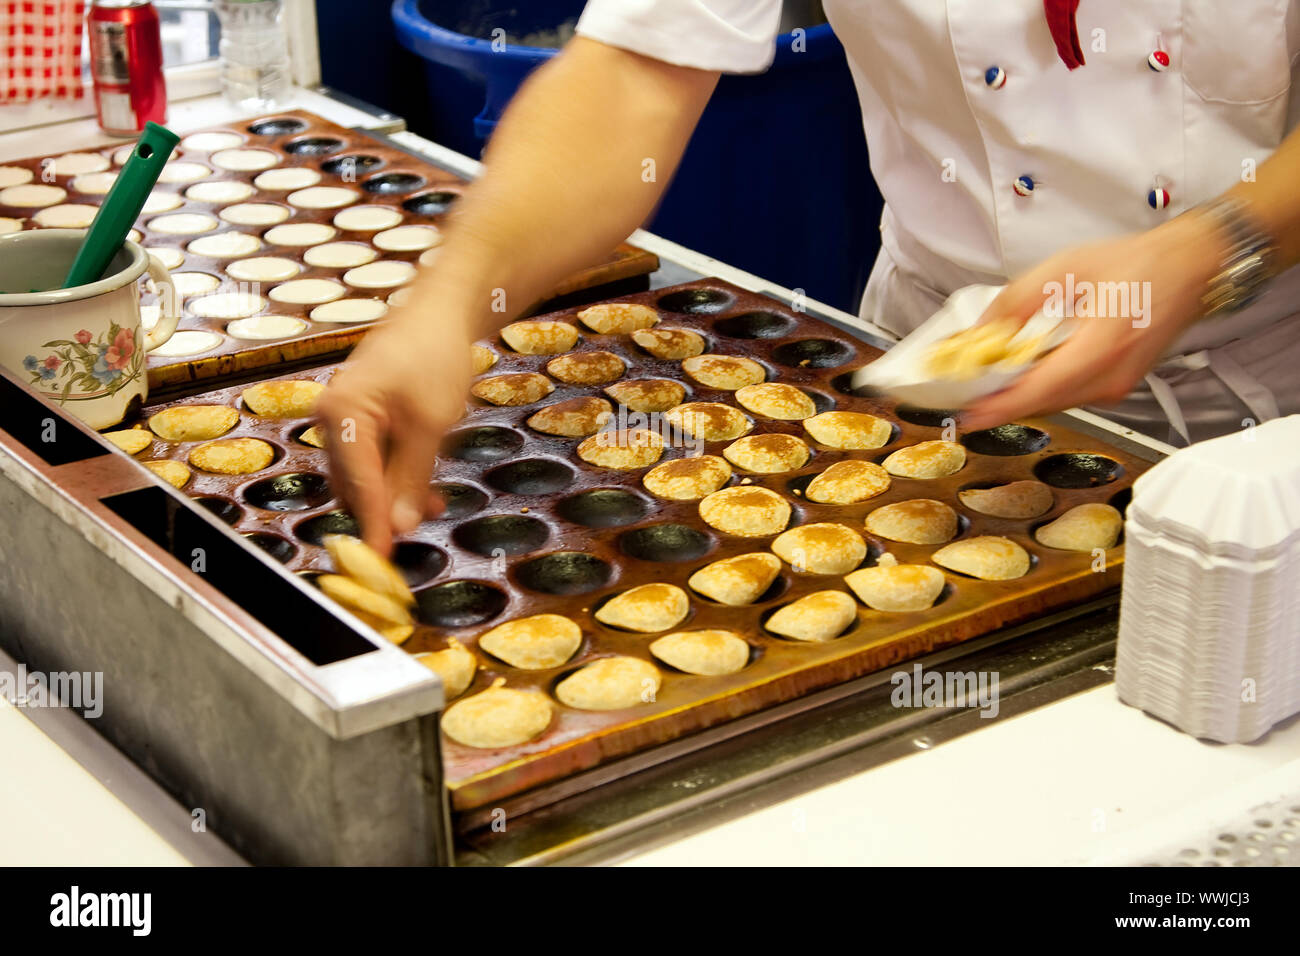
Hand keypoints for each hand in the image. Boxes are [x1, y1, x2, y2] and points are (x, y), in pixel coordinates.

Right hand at [317, 310, 470, 555]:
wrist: (443, 311)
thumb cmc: (434, 354)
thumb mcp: (431, 423)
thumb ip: (412, 477)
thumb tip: (398, 525)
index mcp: (341, 412)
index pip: (357, 483)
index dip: (373, 524)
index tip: (381, 560)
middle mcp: (334, 416)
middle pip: (354, 484)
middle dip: (387, 510)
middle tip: (422, 526)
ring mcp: (347, 417)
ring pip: (367, 476)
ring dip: (397, 496)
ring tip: (435, 504)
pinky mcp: (365, 418)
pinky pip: (376, 459)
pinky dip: (400, 476)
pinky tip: (427, 488)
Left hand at [961, 214, 1224, 430]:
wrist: (1191, 268)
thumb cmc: (1141, 265)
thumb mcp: (1068, 267)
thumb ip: (1019, 299)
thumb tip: (983, 328)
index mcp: (1103, 345)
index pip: (1042, 388)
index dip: (1001, 405)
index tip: (970, 414)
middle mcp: (1112, 375)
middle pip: (1043, 403)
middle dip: (1001, 403)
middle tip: (963, 397)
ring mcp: (1117, 386)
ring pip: (1055, 404)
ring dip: (1019, 398)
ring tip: (984, 387)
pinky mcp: (1116, 386)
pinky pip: (1069, 396)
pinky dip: (1041, 391)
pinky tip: (1021, 378)